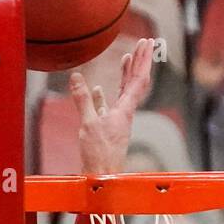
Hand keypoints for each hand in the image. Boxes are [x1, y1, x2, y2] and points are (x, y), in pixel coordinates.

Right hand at [70, 38, 154, 175]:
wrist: (102, 181)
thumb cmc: (99, 157)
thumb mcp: (88, 125)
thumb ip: (83, 100)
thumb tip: (77, 77)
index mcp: (125, 111)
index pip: (138, 80)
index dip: (142, 60)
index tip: (146, 43)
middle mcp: (124, 115)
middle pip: (135, 83)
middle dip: (139, 62)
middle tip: (144, 43)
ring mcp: (117, 122)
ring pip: (123, 93)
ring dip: (125, 75)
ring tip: (126, 59)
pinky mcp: (107, 130)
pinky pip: (108, 107)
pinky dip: (105, 95)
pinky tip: (99, 90)